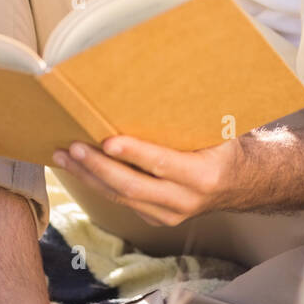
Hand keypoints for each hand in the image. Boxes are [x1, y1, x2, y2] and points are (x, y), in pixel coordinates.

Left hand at [52, 134, 243, 226]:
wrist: (241, 184)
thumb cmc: (225, 146)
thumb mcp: (218, 130)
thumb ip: (191, 118)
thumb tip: (156, 83)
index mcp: (202, 175)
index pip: (161, 164)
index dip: (133, 153)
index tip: (107, 141)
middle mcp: (184, 201)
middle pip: (131, 187)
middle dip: (97, 167)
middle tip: (72, 148)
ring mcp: (169, 215)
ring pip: (121, 198)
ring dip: (88, 177)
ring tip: (63, 157)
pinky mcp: (157, 219)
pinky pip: (122, 202)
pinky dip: (98, 184)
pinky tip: (79, 169)